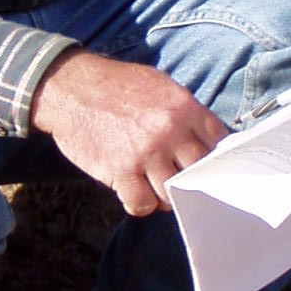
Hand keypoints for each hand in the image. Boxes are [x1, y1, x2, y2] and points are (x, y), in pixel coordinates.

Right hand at [29, 49, 226, 216]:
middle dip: (192, 180)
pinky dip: (141, 203)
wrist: (71, 87)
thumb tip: (206, 139)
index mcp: (183, 108)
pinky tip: (133, 191)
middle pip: (200, 172)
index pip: (219, 143)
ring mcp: (146, 153)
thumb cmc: (116, 85)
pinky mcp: (121, 171)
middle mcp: (169, 131)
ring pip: (173, 194)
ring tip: (153, 186)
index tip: (207, 165)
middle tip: (180, 180)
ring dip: (165, 195)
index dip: (215, 157)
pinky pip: (143, 204)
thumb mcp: (159, 85)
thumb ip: (184, 111)